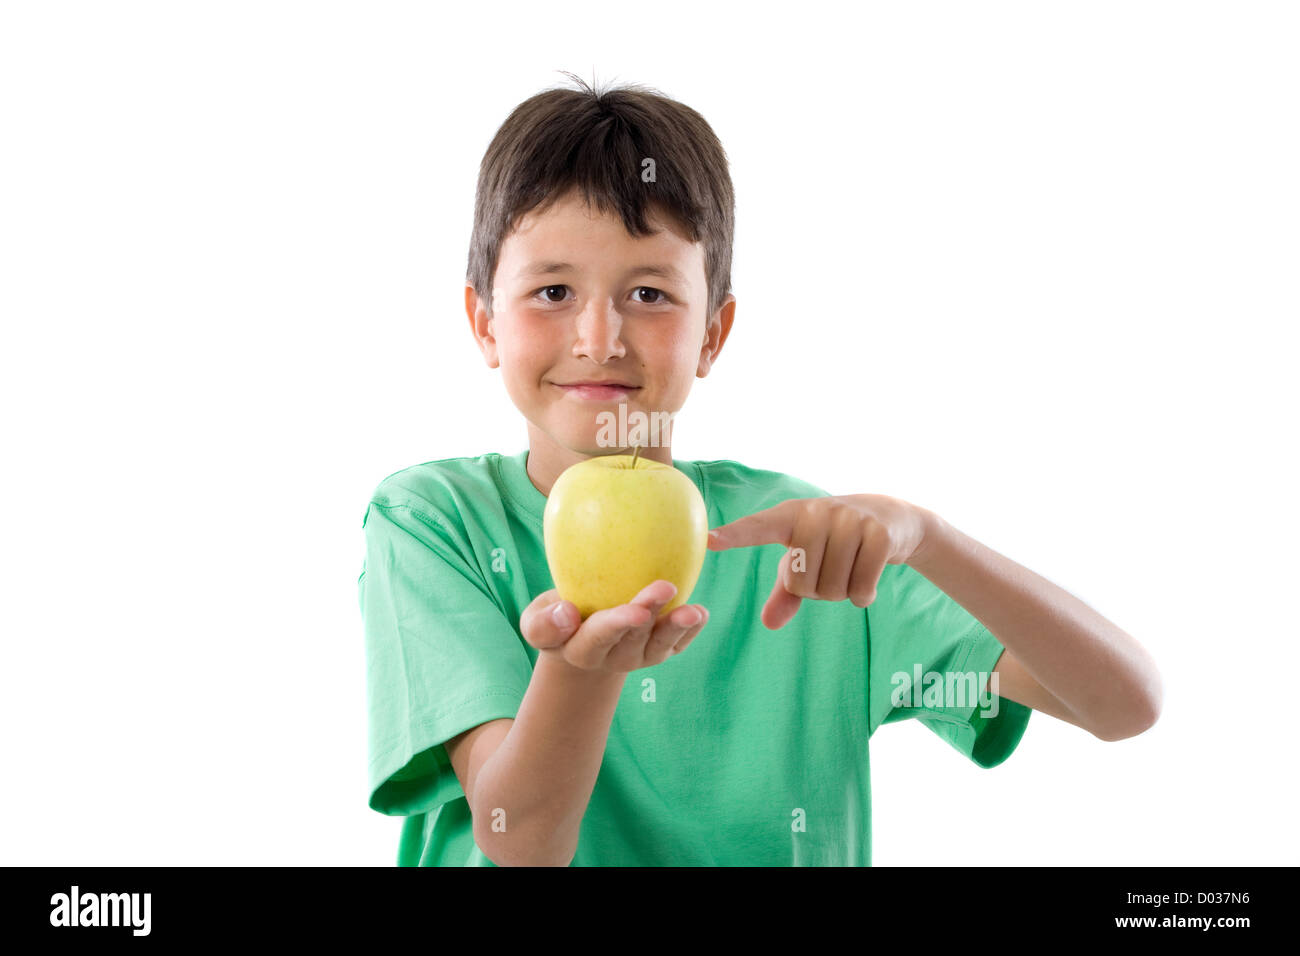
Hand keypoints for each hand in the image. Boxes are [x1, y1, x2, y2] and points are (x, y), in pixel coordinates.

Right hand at [520, 580, 709, 672]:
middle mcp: (616, 657)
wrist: (582, 636)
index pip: (600, 636)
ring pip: (662, 644)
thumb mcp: (536, 622)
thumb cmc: (558, 619)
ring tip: (694, 612)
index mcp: (583, 649)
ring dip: (678, 626)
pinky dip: (692, 630)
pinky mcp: (662, 650)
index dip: (618, 623)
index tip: (634, 610)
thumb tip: (566, 612)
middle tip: (665, 587)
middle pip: (635, 636)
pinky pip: (679, 644)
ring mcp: (642, 655)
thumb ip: (542, 623)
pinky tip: (702, 614)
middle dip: (650, 612)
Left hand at [707, 494, 934, 629]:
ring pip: (832, 588)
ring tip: (851, 570)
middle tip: (831, 571)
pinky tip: (869, 578)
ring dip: (842, 593)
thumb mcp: (808, 562)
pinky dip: (864, 595)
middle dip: (817, 591)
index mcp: (791, 516)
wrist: (893, 518)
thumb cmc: (835, 542)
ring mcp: (850, 519)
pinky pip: (861, 587)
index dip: (735, 535)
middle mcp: (817, 512)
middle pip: (802, 583)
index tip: (709, 540)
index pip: (758, 527)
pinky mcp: (879, 533)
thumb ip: (786, 592)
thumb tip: (768, 623)